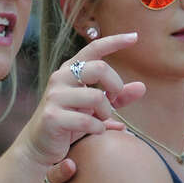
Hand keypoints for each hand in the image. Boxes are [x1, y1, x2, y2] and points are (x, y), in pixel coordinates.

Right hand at [15, 33, 146, 170]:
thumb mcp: (96, 106)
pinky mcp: (52, 116)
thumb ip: (117, 96)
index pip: (94, 48)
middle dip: (115, 86)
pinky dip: (98, 128)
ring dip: (106, 112)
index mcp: (71, 69)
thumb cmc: (71, 121)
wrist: (41, 145)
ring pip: (96, 97)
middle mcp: (60, 77)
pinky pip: (87, 121)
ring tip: (101, 119)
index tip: (134, 37)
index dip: (115, 41)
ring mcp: (55, 96)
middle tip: (112, 100)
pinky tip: (95, 131)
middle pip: (99, 68)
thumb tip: (142, 87)